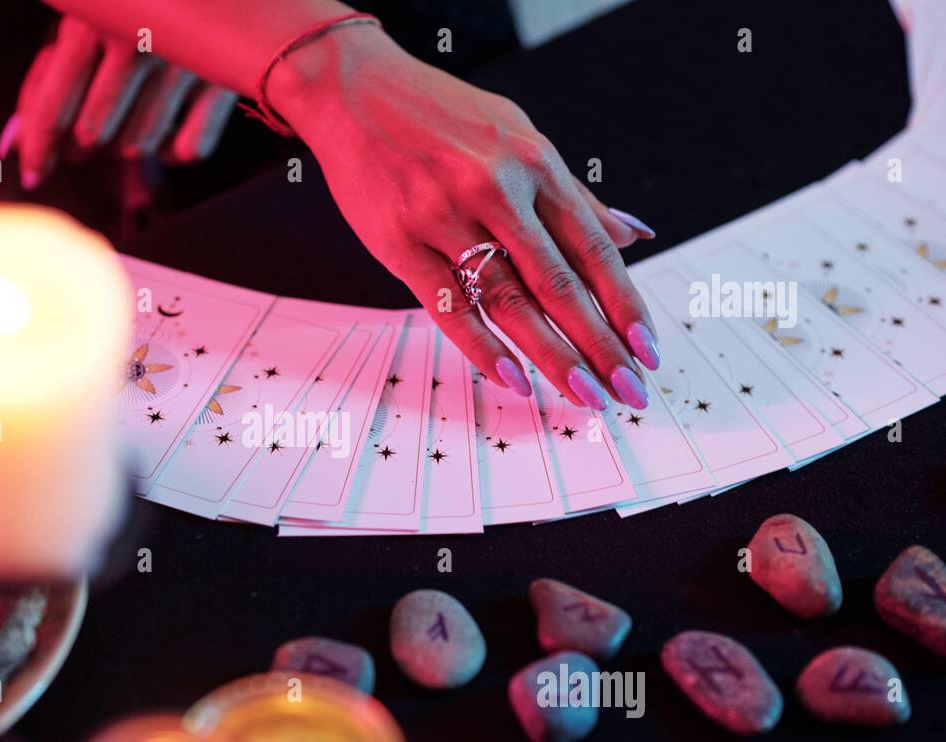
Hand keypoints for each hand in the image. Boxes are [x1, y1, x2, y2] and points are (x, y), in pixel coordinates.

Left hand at [0, 17, 238, 187]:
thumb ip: (48, 73)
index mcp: (93, 19)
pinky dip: (173, 152)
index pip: (52, 106)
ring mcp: (185, 64)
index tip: (31, 173)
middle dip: (81, 144)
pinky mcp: (224, 81)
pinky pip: (190, 149)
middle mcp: (138, 43)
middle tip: (82, 141)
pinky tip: (167, 136)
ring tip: (125, 123)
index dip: (36, 148)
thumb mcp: (83, 17)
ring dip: (125, 144)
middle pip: (94, 132)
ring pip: (138, 145)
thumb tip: (15, 141)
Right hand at [268, 26, 658, 409]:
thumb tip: (632, 235)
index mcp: (534, 163)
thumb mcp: (518, 138)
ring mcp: (445, 216)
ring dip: (552, 355)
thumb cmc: (439, 116)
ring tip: (583, 393)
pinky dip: (483, 346)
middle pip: (560, 283)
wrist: (354, 90)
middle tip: (627, 391)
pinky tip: (514, 378)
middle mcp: (496, 189)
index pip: (593, 249)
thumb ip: (572, 195)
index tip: (646, 351)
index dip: (624, 305)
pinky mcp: (399, 242)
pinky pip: (448, 306)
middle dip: (600, 345)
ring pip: (510, 300)